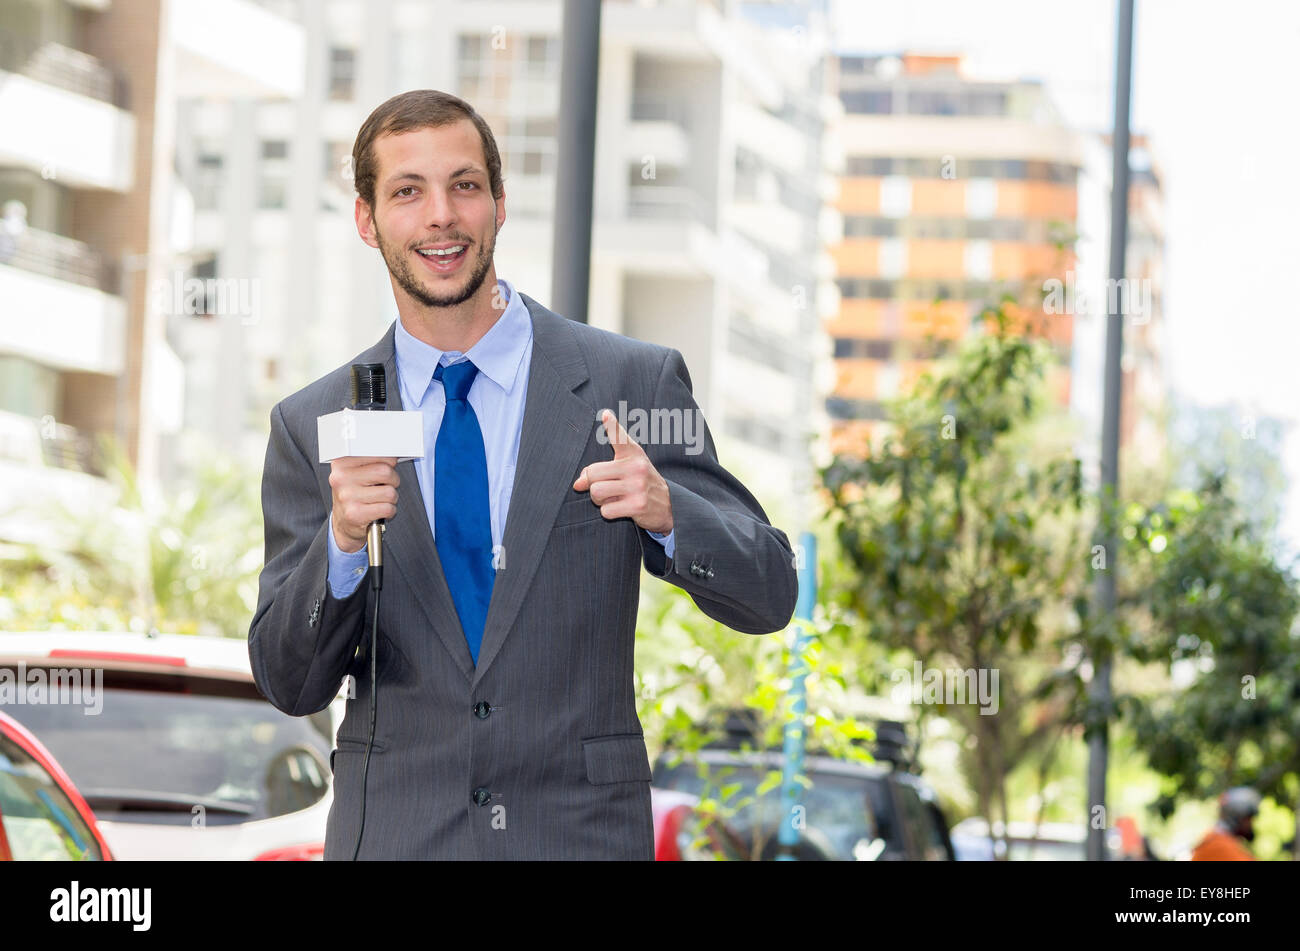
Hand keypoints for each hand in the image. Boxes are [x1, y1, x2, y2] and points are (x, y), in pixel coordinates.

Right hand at [329, 456, 398, 552]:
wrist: (343, 522)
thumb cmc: (354, 494)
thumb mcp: (357, 472)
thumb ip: (374, 460)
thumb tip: (394, 454)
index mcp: (342, 463)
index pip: (377, 453)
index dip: (388, 462)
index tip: (386, 466)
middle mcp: (341, 478)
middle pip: (385, 471)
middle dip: (393, 480)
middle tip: (384, 485)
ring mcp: (347, 496)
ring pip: (390, 491)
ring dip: (391, 498)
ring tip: (379, 499)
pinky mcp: (355, 514)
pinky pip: (388, 508)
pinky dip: (390, 511)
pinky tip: (379, 510)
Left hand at [572, 409, 672, 533]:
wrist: (668, 506)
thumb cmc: (641, 483)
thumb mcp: (629, 466)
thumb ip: (600, 470)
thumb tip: (577, 485)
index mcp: (633, 454)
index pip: (620, 438)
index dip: (612, 426)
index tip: (605, 414)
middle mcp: (636, 467)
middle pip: (592, 473)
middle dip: (592, 484)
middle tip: (606, 488)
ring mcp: (638, 487)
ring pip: (596, 492)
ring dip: (599, 500)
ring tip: (613, 498)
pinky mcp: (637, 506)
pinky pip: (606, 510)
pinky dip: (609, 512)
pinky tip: (622, 509)